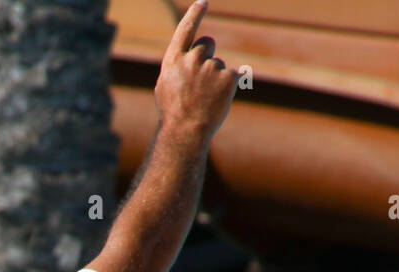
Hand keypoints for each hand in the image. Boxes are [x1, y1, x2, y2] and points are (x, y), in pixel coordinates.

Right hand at [155, 1, 236, 145]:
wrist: (185, 132)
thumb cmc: (173, 112)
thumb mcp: (166, 86)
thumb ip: (178, 67)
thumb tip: (191, 54)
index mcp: (173, 61)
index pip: (185, 30)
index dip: (194, 15)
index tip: (202, 3)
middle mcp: (192, 59)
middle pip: (206, 45)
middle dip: (206, 56)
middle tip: (201, 82)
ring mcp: (211, 67)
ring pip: (218, 64)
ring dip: (215, 78)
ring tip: (205, 99)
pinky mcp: (228, 77)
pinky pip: (232, 76)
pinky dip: (227, 88)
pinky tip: (217, 101)